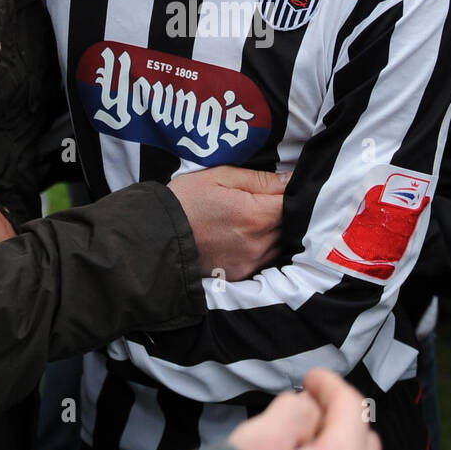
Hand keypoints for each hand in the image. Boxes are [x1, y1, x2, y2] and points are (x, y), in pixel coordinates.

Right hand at [167, 166, 287, 281]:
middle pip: (290, 225)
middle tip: (261, 201)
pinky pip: (265, 259)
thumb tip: (289, 180)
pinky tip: (243, 236)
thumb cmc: (186, 200)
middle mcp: (258, 242)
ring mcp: (251, 262)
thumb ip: (259, 179)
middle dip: (281, 211)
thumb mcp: (220, 176)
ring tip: (250, 219)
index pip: (293, 203)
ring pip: (280, 243)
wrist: (157, 235)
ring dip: (274, 231)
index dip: (290, 193)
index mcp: (255, 215)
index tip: (280, 187)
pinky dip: (262, 247)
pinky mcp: (241, 274)